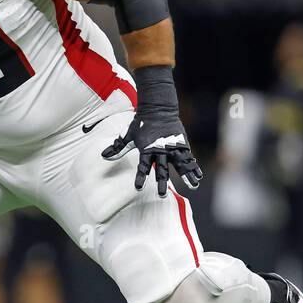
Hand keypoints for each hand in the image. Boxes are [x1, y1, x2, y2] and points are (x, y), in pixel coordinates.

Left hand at [102, 65, 202, 194]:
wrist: (158, 108)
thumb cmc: (142, 123)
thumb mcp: (129, 135)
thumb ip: (118, 147)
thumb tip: (104, 156)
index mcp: (147, 148)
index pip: (142, 166)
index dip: (140, 177)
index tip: (138, 188)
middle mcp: (161, 149)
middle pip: (161, 168)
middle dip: (161, 182)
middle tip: (162, 195)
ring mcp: (173, 146)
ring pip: (180, 163)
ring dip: (186, 175)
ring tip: (193, 186)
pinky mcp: (182, 143)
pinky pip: (189, 158)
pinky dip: (194, 167)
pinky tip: (198, 176)